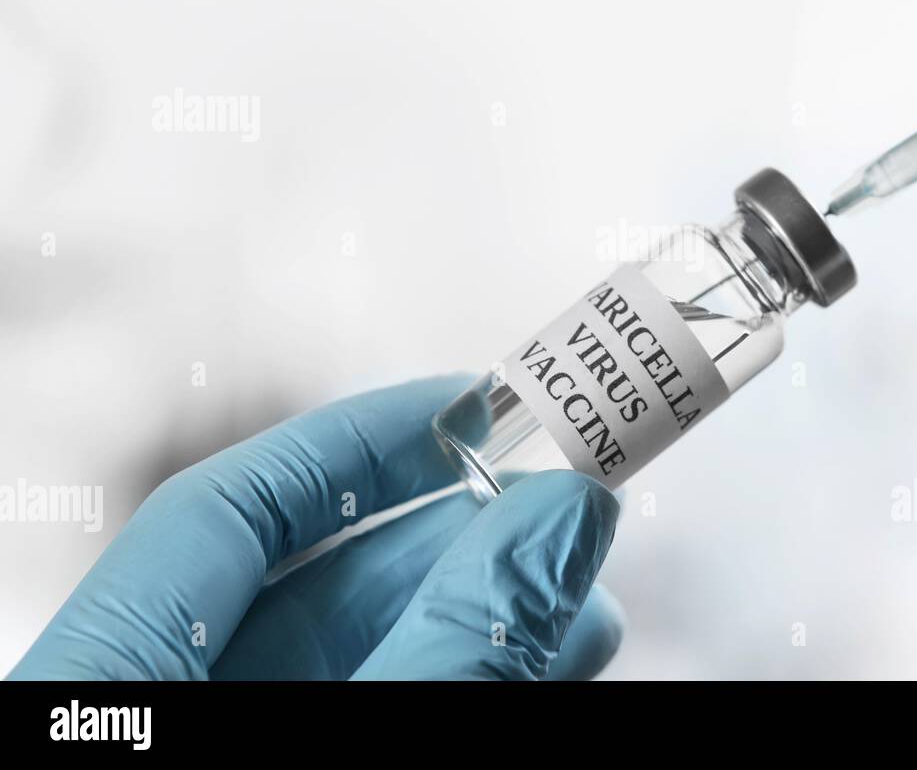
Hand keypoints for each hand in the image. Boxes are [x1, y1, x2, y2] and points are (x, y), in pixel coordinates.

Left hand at [7, 378, 622, 679]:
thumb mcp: (365, 737)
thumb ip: (455, 640)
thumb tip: (560, 512)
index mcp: (110, 688)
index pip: (226, 511)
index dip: (357, 439)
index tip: (469, 402)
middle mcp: (166, 711)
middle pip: (313, 582)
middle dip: (457, 534)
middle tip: (560, 493)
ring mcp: (238, 748)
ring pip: (368, 653)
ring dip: (486, 608)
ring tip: (584, 586)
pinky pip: (392, 700)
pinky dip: (471, 670)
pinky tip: (547, 651)